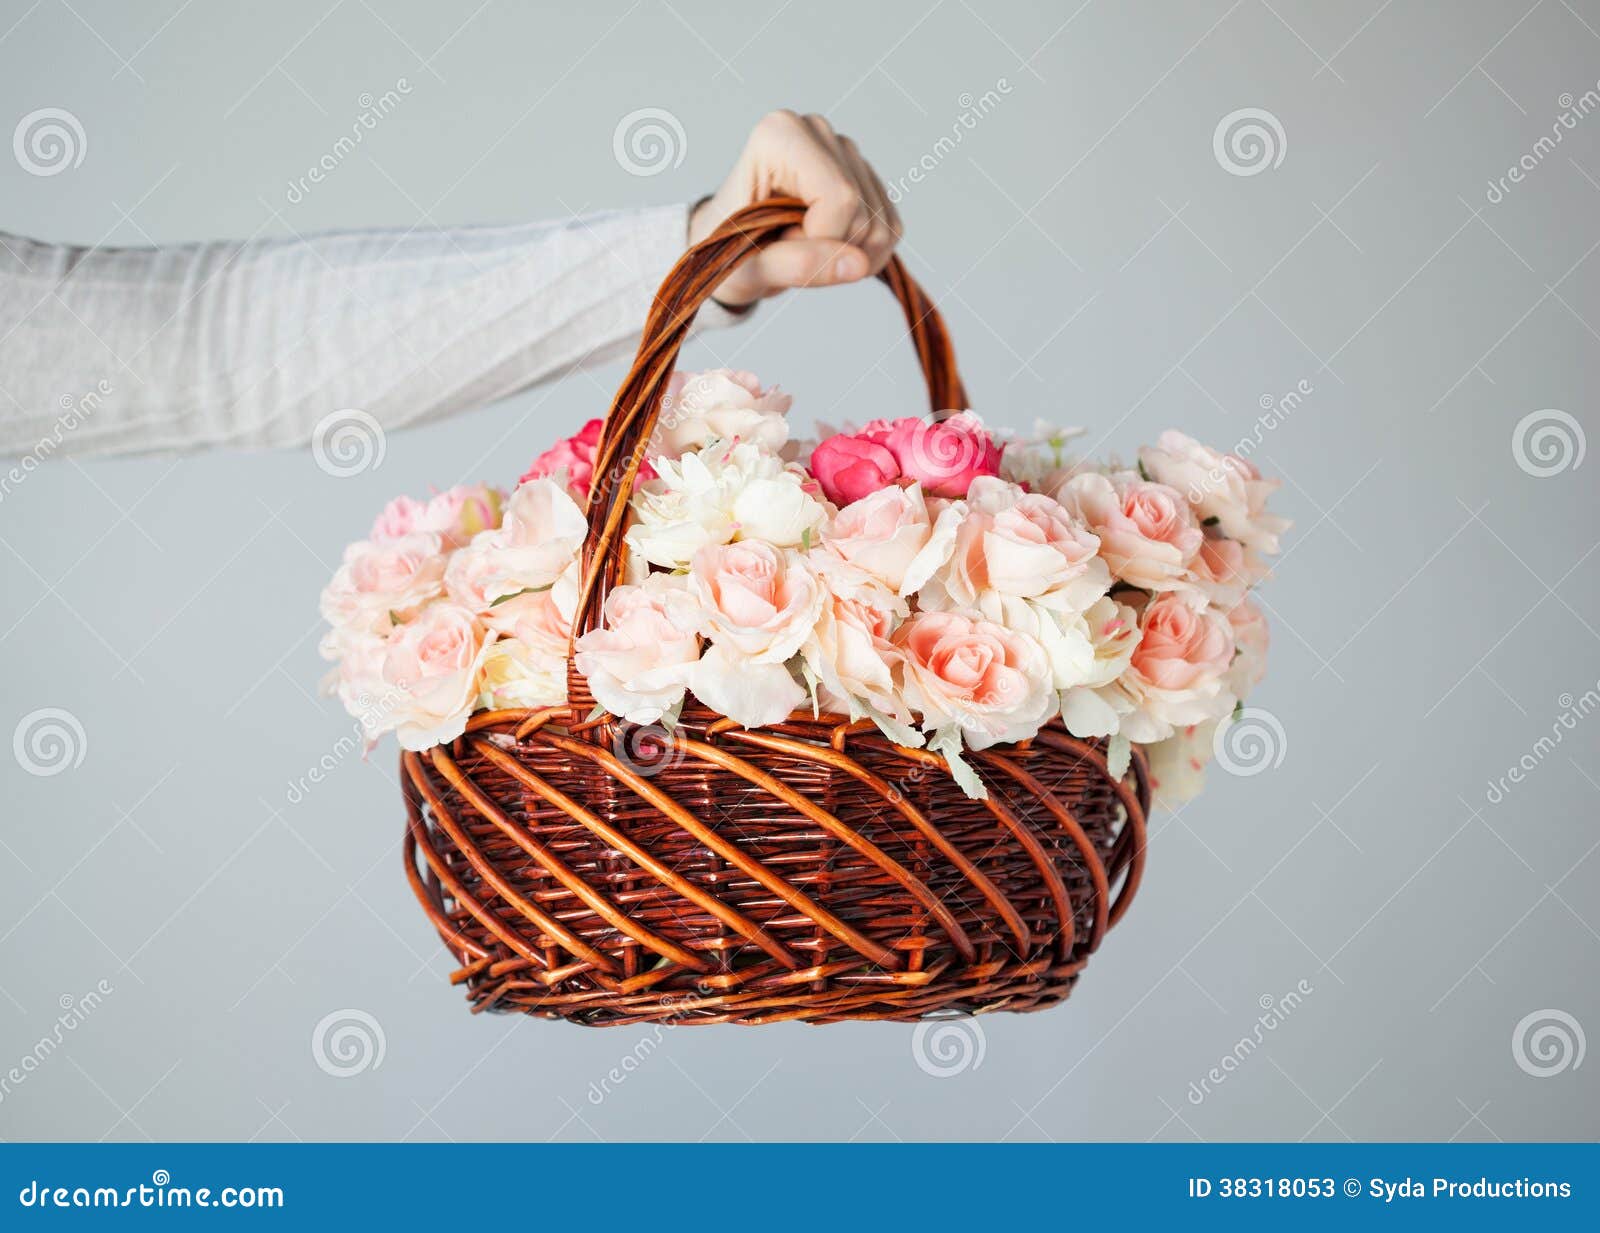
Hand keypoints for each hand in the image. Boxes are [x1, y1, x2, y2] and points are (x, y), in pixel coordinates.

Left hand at [688, 111, 901, 306]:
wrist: (734, 247)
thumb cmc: (729, 250)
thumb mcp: (750, 265)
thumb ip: (798, 264)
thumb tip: (858, 266)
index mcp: (781, 135)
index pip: (838, 197)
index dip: (822, 241)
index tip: (783, 248)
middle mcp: (817, 131)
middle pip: (862, 211)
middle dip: (833, 250)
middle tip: (789, 249)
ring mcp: (845, 151)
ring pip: (880, 224)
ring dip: (849, 258)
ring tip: (805, 250)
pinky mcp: (865, 176)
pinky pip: (890, 229)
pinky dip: (865, 256)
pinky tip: (830, 252)